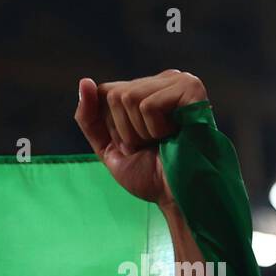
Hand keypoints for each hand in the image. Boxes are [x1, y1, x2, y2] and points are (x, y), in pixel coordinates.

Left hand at [74, 70, 207, 205]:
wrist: (179, 195)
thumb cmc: (149, 174)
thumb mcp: (108, 147)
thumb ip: (89, 118)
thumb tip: (84, 82)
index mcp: (146, 90)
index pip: (105, 93)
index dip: (112, 127)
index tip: (134, 145)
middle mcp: (162, 80)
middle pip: (115, 95)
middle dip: (125, 131)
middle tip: (150, 145)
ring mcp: (178, 81)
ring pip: (129, 98)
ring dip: (140, 132)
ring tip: (163, 141)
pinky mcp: (190, 88)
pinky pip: (148, 106)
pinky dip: (155, 130)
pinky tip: (175, 135)